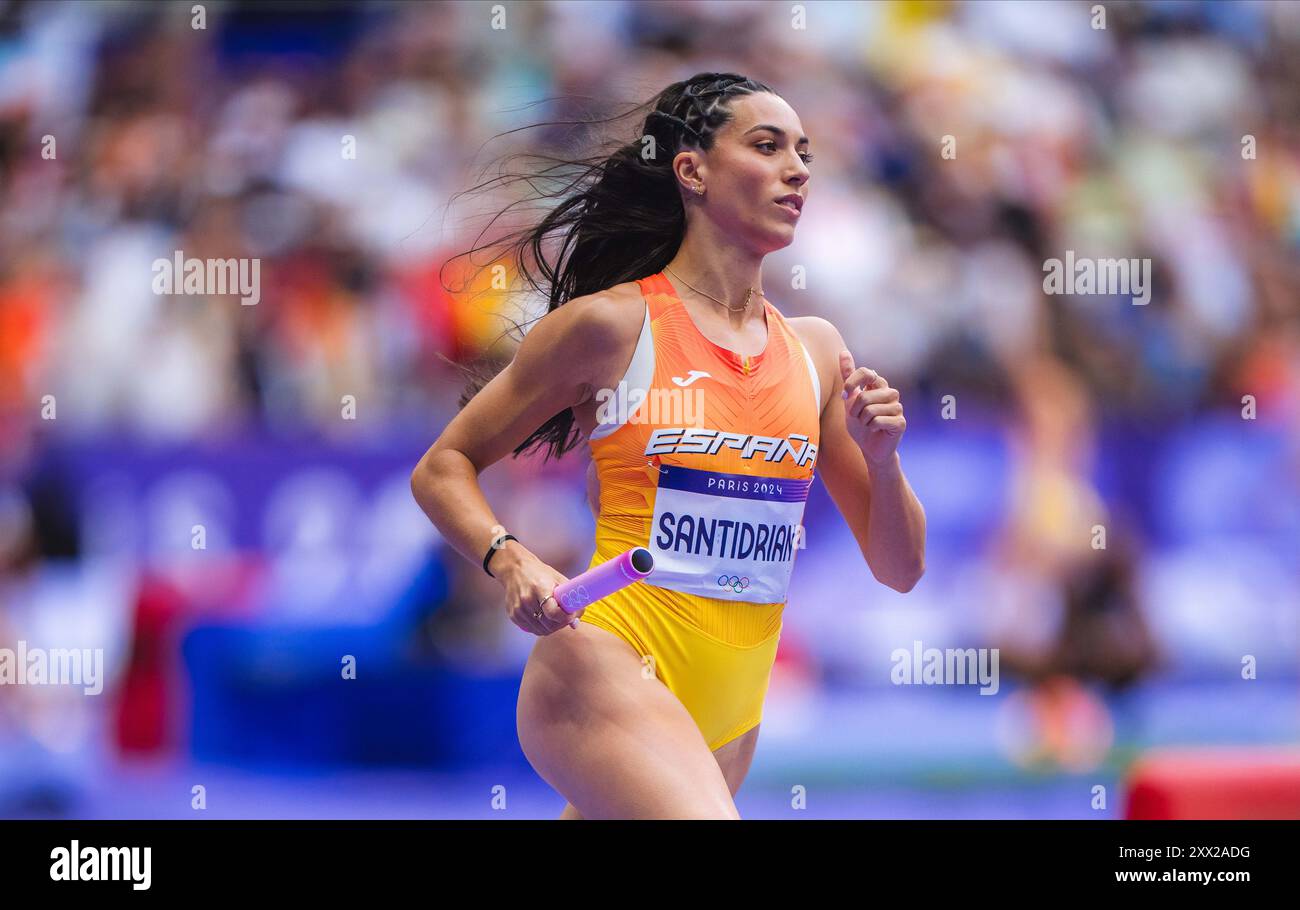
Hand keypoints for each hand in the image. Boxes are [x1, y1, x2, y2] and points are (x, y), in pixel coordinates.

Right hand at [492, 540, 582, 634]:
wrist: (514, 569)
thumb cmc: (540, 573)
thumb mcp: (557, 580)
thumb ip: (570, 600)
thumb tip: (575, 624)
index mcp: (540, 588)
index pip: (553, 612)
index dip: (565, 618)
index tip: (571, 615)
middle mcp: (527, 600)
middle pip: (548, 624)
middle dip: (561, 624)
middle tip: (566, 618)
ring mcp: (518, 609)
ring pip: (541, 630)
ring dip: (552, 627)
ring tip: (556, 617)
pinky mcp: (513, 615)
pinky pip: (531, 629)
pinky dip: (540, 627)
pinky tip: (544, 618)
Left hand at [839, 349, 905, 465]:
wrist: (869, 447)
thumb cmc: (860, 423)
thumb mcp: (850, 399)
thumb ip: (848, 376)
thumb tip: (843, 351)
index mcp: (879, 385)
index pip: (866, 372)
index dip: (851, 383)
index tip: (845, 395)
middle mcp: (891, 393)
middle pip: (864, 395)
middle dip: (855, 410)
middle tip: (859, 417)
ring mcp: (898, 407)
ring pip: (870, 410)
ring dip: (863, 420)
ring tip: (868, 424)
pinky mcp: (900, 422)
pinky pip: (877, 421)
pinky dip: (871, 428)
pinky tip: (876, 430)